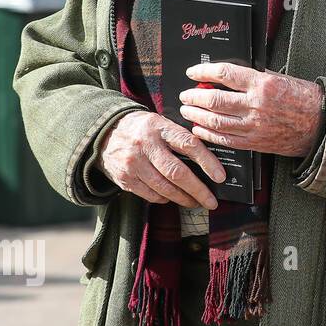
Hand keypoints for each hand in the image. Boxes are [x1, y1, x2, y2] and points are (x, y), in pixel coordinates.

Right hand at [99, 110, 224, 209]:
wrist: (105, 132)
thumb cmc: (143, 129)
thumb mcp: (161, 123)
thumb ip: (180, 137)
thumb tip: (209, 160)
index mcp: (159, 128)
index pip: (189, 145)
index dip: (208, 162)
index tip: (220, 177)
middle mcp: (145, 146)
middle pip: (177, 173)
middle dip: (198, 190)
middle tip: (211, 201)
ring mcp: (133, 164)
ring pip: (164, 188)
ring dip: (184, 198)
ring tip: (196, 202)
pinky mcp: (125, 179)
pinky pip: (150, 195)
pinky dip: (165, 198)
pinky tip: (173, 197)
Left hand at [179, 63, 322, 157]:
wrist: (321, 123)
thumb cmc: (304, 98)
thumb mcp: (280, 78)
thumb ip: (254, 77)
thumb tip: (227, 76)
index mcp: (263, 84)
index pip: (224, 74)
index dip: (203, 72)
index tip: (193, 72)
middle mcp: (256, 105)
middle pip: (214, 100)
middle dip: (194, 97)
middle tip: (185, 94)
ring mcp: (254, 125)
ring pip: (215, 121)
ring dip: (196, 115)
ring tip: (188, 110)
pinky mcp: (255, 142)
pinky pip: (225, 139)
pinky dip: (208, 134)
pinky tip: (200, 129)